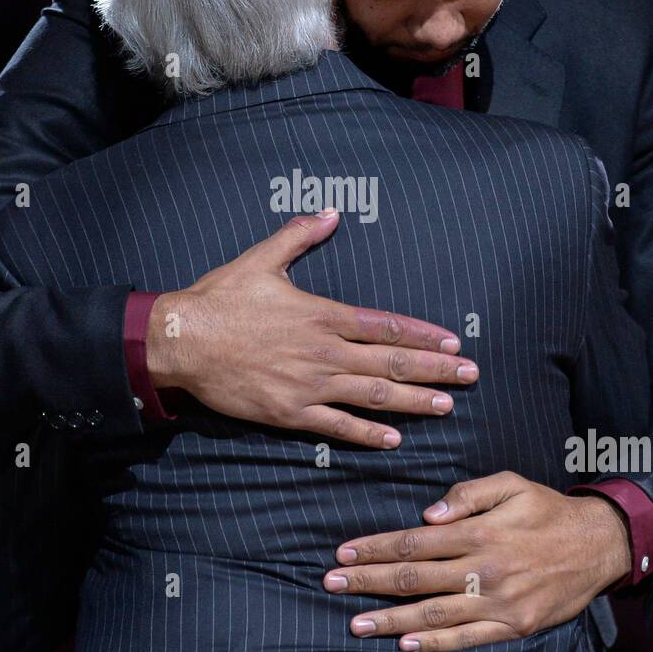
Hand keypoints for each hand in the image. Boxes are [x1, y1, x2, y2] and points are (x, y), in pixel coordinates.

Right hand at [144, 208, 477, 449]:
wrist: (181, 341)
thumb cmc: (220, 299)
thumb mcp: (261, 259)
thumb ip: (299, 236)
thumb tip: (330, 212)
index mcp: (322, 314)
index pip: (386, 327)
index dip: (424, 335)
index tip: (455, 342)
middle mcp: (324, 351)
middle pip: (391, 363)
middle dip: (436, 370)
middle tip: (471, 376)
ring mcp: (309, 385)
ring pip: (373, 396)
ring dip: (414, 402)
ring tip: (447, 407)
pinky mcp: (289, 412)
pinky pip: (337, 426)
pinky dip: (368, 433)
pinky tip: (394, 439)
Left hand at [323, 472, 632, 650]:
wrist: (599, 545)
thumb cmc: (547, 509)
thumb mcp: (510, 484)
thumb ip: (467, 493)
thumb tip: (428, 512)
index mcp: (478, 532)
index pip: (413, 542)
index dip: (375, 548)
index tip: (343, 551)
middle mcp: (483, 569)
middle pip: (413, 579)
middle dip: (368, 581)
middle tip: (332, 584)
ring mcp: (497, 601)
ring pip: (433, 613)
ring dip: (390, 619)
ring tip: (356, 622)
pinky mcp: (513, 625)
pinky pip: (467, 639)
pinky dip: (434, 644)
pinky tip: (405, 645)